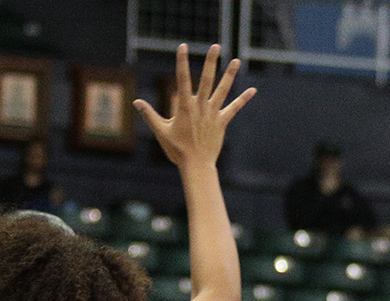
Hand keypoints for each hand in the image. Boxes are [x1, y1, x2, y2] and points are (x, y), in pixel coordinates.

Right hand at [135, 44, 255, 169]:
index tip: (183, 46)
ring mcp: (213, 114)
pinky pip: (234, 108)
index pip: (182, 79)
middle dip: (210, 61)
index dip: (182, 62)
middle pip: (206, 79)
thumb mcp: (160, 131)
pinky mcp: (222, 122)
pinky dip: (243, 99)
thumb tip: (136, 102)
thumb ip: (149, 114)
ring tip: (236, 60)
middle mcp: (200, 107)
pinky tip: (253, 90)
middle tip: (215, 45)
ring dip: (230, 74)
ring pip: (223, 90)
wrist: (196, 165)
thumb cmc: (176, 149)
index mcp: (184, 106)